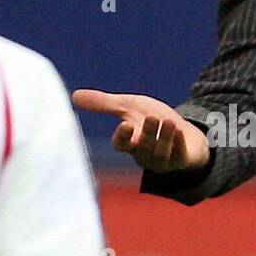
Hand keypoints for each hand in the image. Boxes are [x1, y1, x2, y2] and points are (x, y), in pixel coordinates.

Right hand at [72, 89, 211, 172]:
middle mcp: (145, 154)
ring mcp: (163, 159)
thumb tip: (73, 95)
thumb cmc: (151, 121)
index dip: (123, 137)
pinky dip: (178, 143)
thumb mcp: (128, 108)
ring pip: (161, 154)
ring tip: (167, 121)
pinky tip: (179, 129)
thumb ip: (104, 104)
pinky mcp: (182, 159)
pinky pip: (179, 156)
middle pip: (143, 149)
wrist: (181, 130)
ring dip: (164, 138)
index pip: (122, 144)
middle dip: (147, 134)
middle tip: (151, 117)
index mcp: (130, 142)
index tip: (125, 125)